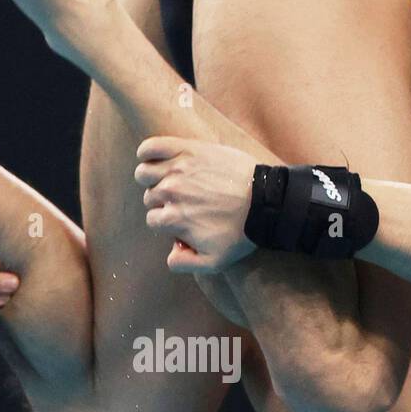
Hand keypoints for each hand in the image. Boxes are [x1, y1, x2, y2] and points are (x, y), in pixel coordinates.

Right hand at [135, 136, 256, 272]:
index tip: (181, 218)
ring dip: (151, 178)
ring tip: (166, 180)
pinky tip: (150, 158)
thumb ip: (185, 264)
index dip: (166, 221)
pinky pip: (152, 147)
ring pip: (144, 173)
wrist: (265, 201)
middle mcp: (170, 193)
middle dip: (161, 201)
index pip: (152, 220)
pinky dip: (146, 152)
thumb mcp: (214, 262)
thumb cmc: (241, 232)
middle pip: (149, 197)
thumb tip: (169, 255)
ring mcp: (178, 169)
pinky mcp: (188, 150)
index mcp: (172, 219)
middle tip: (181, 200)